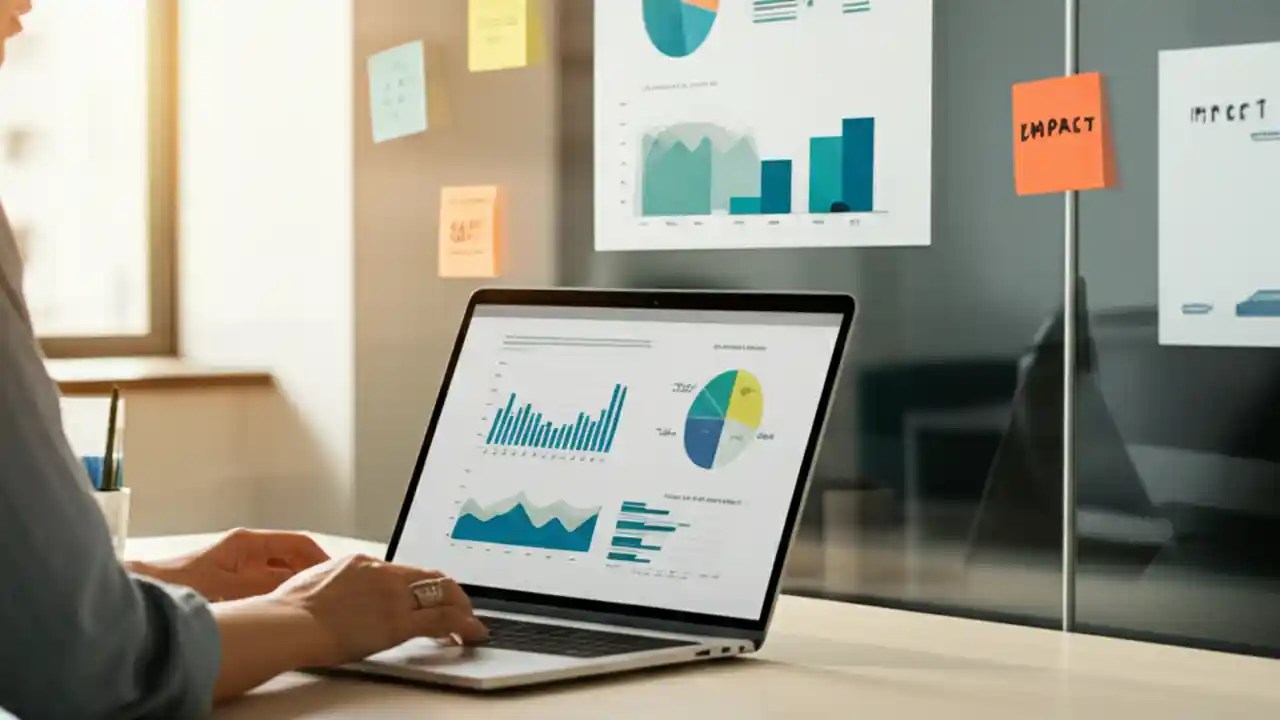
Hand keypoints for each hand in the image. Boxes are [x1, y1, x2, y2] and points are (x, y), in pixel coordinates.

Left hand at [129, 528, 328, 600]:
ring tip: (308, 603)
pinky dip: (275, 598)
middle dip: (310, 576)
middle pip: (291, 561)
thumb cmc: (181, 581)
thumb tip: (298, 591)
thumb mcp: (234, 585)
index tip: (336, 573)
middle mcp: (246, 552)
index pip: (299, 544)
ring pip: (278, 576)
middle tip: (327, 592)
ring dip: (292, 588)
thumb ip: (268, 587)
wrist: (147, 590)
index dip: (321, 558)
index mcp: (250, 543)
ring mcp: (238, 568)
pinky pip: (263, 589)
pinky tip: (278, 613)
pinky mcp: (229, 585)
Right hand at [268, 555, 489, 665]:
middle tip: (459, 607)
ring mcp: (393, 596)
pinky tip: (471, 633)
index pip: (405, 571)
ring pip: (443, 594)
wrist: (287, 623)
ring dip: (461, 609)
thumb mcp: (314, 583)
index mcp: (361, 563)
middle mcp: (382, 573)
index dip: (423, 585)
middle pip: (430, 576)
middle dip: (450, 592)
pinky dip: (462, 625)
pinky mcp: (398, 622)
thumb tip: (332, 595)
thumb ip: (334, 586)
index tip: (429, 596)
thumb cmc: (288, 611)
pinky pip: (442, 620)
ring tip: (469, 622)